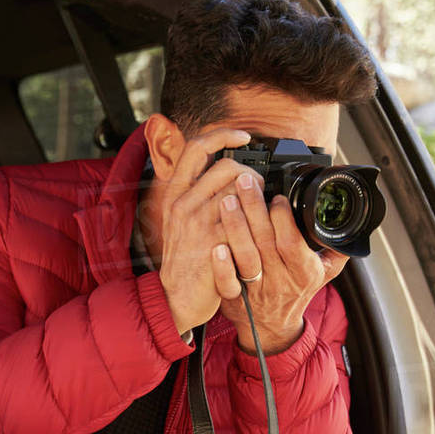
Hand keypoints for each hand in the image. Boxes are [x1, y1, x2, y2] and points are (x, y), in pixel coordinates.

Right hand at [156, 128, 267, 335]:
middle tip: (258, 189)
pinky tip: (258, 233)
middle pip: (226, 167)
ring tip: (259, 213)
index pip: (196, 148)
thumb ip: (195, 194)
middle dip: (251, 174)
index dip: (222, 135)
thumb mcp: (178, 221)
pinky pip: (245, 221)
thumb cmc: (183, 260)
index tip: (243, 136)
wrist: (175, 298)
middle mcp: (183, 203)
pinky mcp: (214, 241)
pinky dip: (257, 224)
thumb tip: (226, 172)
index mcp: (175, 193)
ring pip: (239, 192)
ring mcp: (198, 221)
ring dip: (257, 200)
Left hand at [216, 172, 348, 354]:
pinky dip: (221, 266)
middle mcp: (280, 281)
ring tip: (227, 199)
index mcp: (305, 272)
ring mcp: (256, 290)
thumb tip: (349, 218)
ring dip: (235, 226)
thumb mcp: (325, 272)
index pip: (293, 242)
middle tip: (245, 181)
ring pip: (245, 256)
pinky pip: (227, 284)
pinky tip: (216, 245)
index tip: (275, 196)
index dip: (282, 218)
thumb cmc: (296, 291)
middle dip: (254, 208)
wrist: (273, 328)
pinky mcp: (234, 297)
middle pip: (266, 241)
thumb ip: (336, 247)